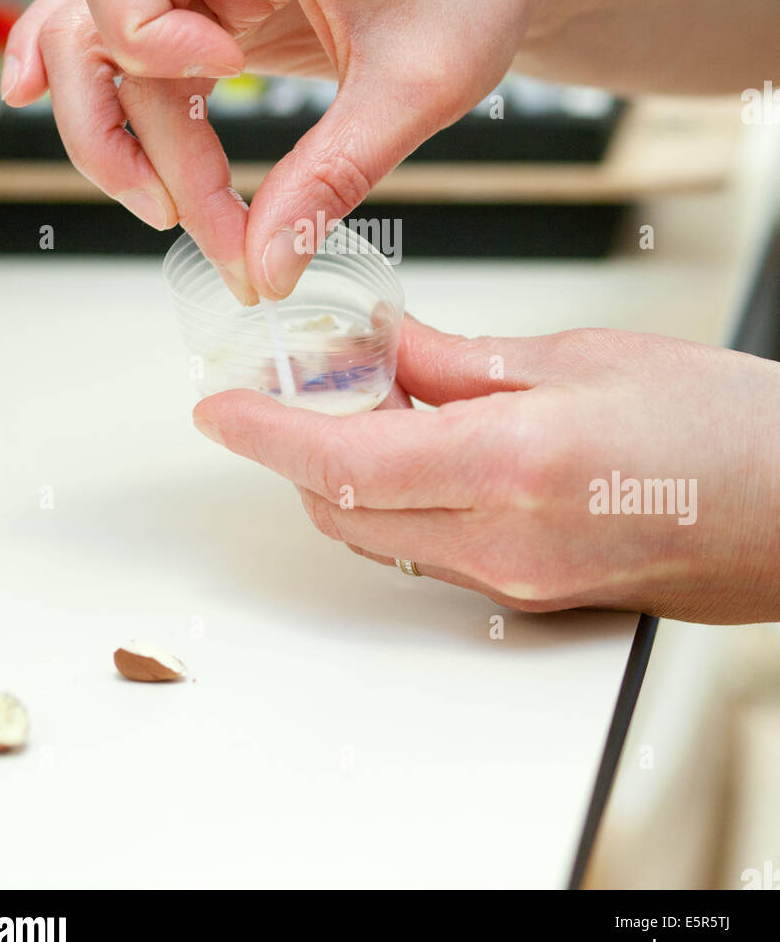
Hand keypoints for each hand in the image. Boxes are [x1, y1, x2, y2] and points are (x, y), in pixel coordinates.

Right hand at [1, 0, 596, 300]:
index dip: (143, 40)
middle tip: (180, 222)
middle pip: (93, 27)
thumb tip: (266, 271)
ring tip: (175, 218)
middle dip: (122, 135)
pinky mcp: (223, 5)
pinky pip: (145, 60)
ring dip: (125, 141)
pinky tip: (107, 153)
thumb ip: (335, 176)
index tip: (224, 80)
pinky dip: (126, 112)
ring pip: (108, 53)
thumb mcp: (421, 89)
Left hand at [192, 315, 779, 623]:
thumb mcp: (582, 359)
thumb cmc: (720, 424)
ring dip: (347, 475)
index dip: (269, 433)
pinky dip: (400, 500)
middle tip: (295, 382)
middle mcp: (504, 542)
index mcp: (513, 465)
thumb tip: (385, 345)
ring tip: (361, 398)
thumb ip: (463, 362)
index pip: (347, 458)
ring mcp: (518, 582)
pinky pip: (434, 552)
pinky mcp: (535, 596)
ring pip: (384, 534)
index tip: (220, 409)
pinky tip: (421, 444)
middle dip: (299, 450)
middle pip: (347, 509)